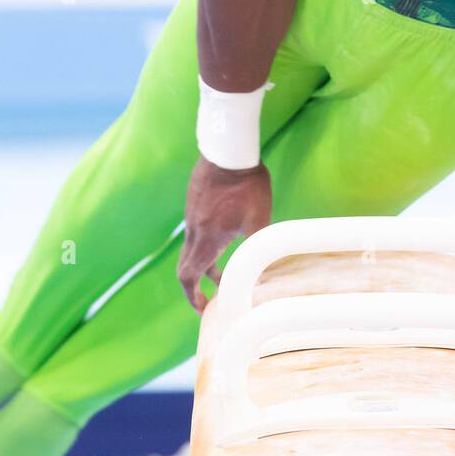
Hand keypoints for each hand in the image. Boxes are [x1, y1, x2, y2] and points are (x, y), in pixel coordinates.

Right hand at [178, 157, 271, 312]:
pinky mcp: (194, 200)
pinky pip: (196, 228)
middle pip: (188, 265)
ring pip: (193, 246)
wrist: (228, 148)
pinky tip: (228, 232)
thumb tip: (267, 275)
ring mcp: (191, 213)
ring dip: (206, 261)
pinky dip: (206, 242)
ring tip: (229, 266)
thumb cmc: (246, 184)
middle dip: (200, 283)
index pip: (188, 276)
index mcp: (206, 239)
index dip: (192, 296)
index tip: (203, 308)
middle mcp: (193, 228)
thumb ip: (260, 248)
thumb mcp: (260, 220)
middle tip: (216, 295)